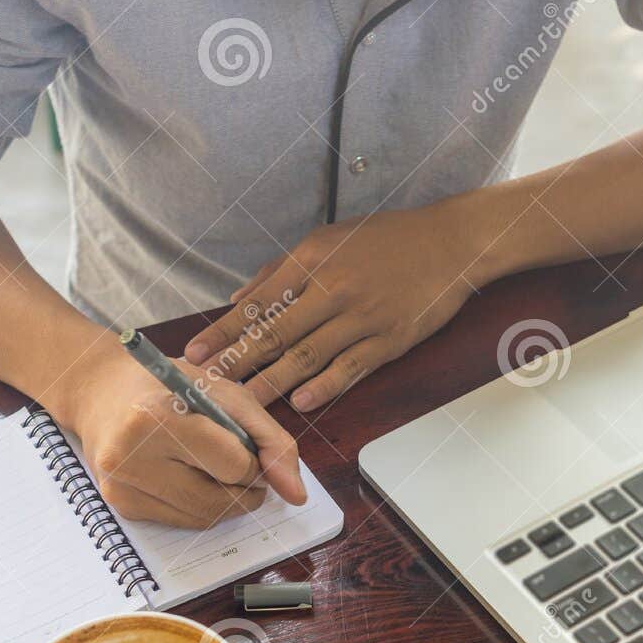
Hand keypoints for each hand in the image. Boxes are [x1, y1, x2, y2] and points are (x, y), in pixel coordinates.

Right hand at [48, 346, 304, 528]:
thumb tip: (297, 496)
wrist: (100, 391)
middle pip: (219, 499)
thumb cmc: (167, 386)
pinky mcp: (121, 506)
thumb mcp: (226, 394)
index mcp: (157, 417)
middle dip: (244, 488)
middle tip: (241, 465)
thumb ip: (271, 441)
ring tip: (216, 468)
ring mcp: (122, 486)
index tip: (245, 446)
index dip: (252, 461)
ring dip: (225, 501)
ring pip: (203, 518)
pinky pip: (182, 522)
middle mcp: (131, 456)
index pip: (233, 465)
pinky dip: (199, 506)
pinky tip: (189, 476)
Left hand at [183, 201, 480, 411]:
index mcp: (312, 258)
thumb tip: (238, 299)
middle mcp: (334, 286)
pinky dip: (324, 386)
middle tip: (207, 386)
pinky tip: (302, 402)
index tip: (194, 354)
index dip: (223, 331)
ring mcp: (363, 315)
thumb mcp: (328, 239)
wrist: (449, 245)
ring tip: (244, 403)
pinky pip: (350, 367)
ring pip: (307, 354)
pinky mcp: (389, 339)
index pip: (258, 302)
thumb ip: (281, 270)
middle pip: (275, 332)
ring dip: (272, 382)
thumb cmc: (385, 240)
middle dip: (237, 362)